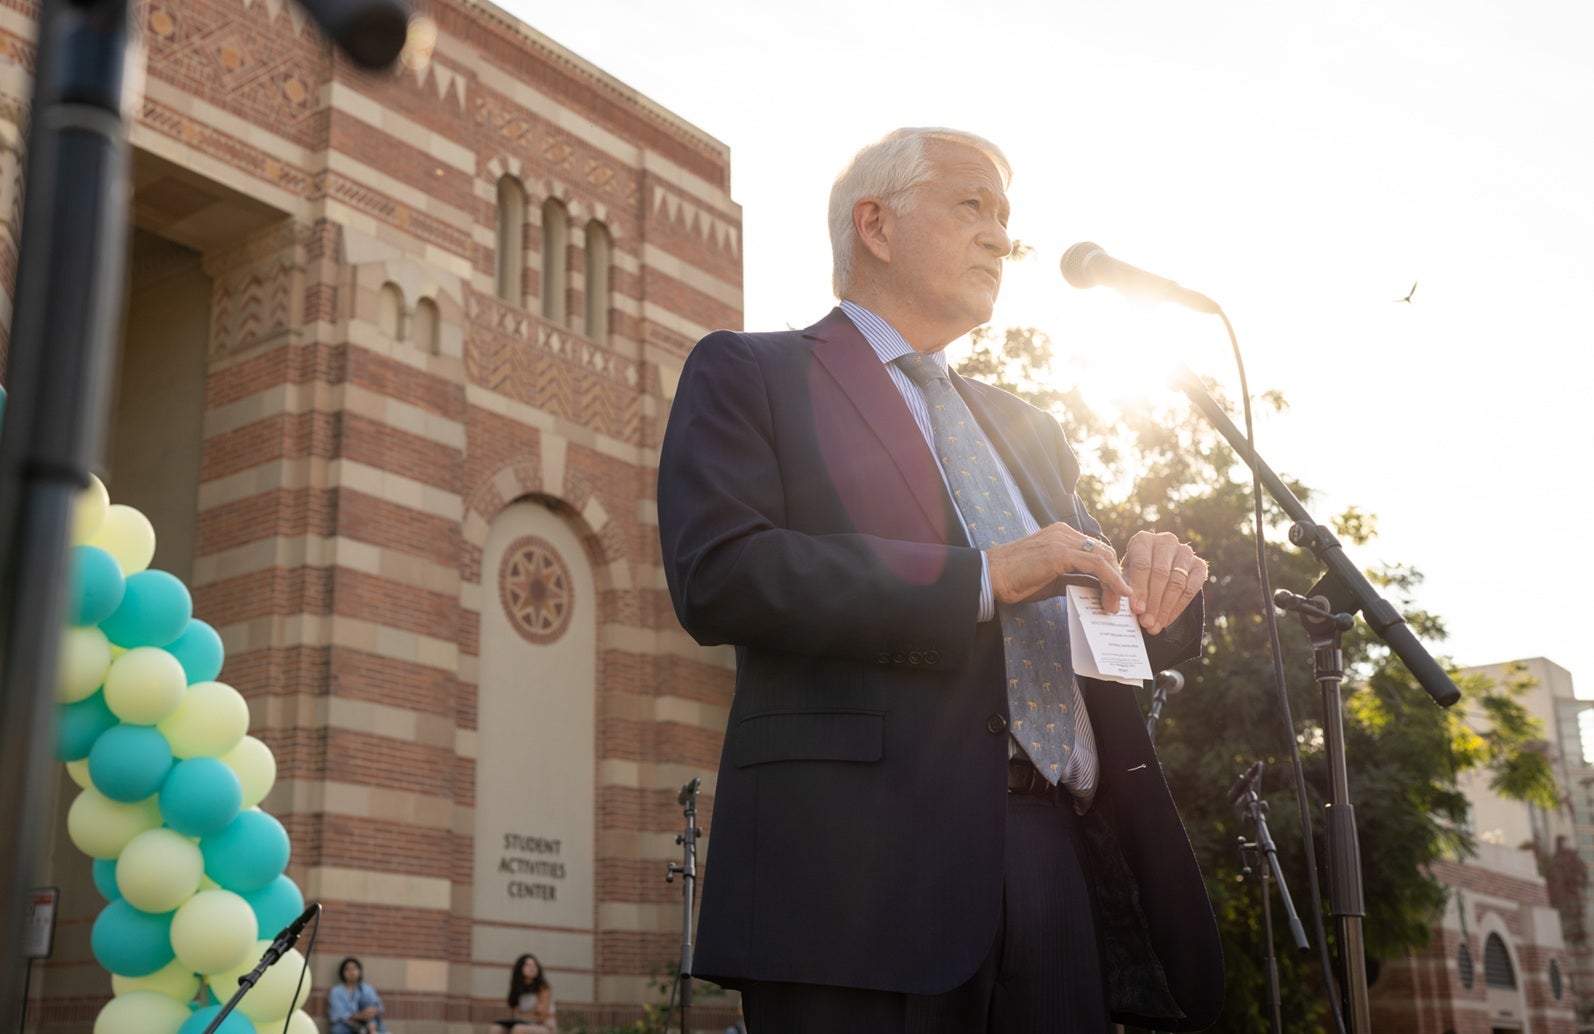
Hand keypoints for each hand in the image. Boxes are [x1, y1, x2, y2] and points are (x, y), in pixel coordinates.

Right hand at [987, 523, 1132, 611]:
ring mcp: (1062, 540)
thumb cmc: (1015, 580)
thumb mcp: (1052, 580)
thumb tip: (1097, 590)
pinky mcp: (1060, 553)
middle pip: (1104, 552)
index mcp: (1061, 535)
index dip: (1111, 572)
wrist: (990, 577)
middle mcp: (1064, 533)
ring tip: (1118, 604)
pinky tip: (1118, 593)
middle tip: (1120, 603)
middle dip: (1116, 578)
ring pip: (1104, 557)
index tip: (1117, 593)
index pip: (1096, 550)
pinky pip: (1096, 564)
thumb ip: (1074, 580)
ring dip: (1116, 582)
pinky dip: (1111, 580)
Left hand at [1120, 530, 1206, 634]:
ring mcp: (1185, 552)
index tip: (1136, 610)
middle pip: (1161, 574)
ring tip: (1154, 626)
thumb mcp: (1125, 575)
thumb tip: (1123, 607)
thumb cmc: (1135, 572)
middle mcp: (1166, 541)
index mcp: (1143, 540)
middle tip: (1146, 622)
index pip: (1142, 565)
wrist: (1157, 568)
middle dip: (1153, 602)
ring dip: (1165, 608)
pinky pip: (1191, 589)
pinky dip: (1178, 608)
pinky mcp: (1199, 565)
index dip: (1140, 589)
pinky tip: (1166, 620)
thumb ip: (1123, 587)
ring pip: (1177, 583)